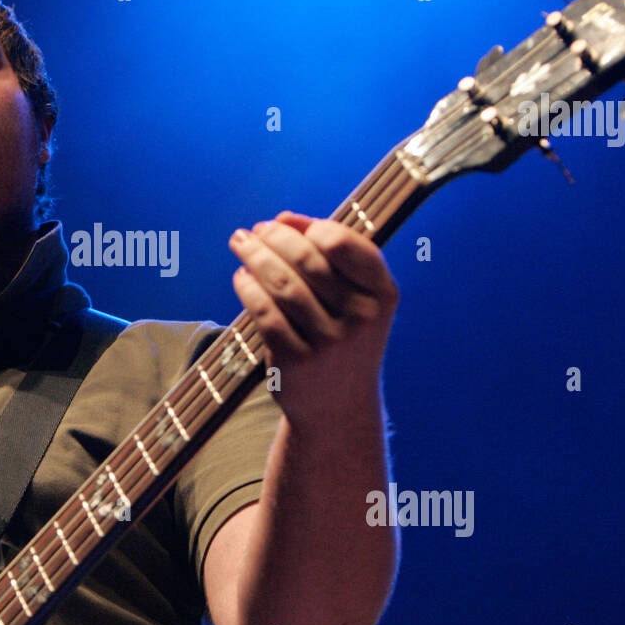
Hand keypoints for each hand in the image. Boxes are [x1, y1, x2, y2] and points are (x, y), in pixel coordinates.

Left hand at [228, 211, 398, 430]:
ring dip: (254, 257)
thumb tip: (284, 217)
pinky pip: (264, 313)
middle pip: (307, 260)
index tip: (282, 222)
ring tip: (240, 243)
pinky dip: (248, 288)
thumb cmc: (342, 337)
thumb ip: (328, 255)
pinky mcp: (297, 362)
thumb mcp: (354, 299)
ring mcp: (330, 342)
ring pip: (282, 284)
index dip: (308, 226)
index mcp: (383, 293)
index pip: (343, 243)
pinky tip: (241, 277)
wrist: (339, 407)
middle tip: (252, 231)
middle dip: (273, 238)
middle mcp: (362, 318)